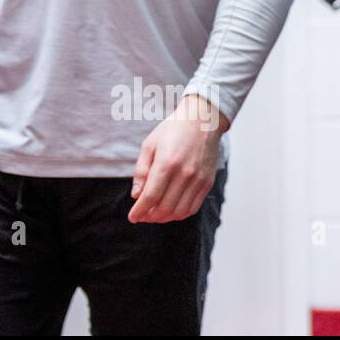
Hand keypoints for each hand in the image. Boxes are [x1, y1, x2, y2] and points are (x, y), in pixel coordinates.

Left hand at [128, 94, 227, 223]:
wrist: (203, 120)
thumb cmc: (172, 130)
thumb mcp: (149, 144)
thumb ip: (141, 171)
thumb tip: (136, 195)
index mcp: (167, 163)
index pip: (151, 196)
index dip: (140, 210)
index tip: (132, 217)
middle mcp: (184, 174)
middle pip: (165, 207)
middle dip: (150, 216)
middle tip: (141, 216)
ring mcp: (198, 180)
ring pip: (179, 211)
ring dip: (164, 218)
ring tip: (153, 216)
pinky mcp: (207, 183)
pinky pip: (193, 207)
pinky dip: (180, 214)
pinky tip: (170, 212)